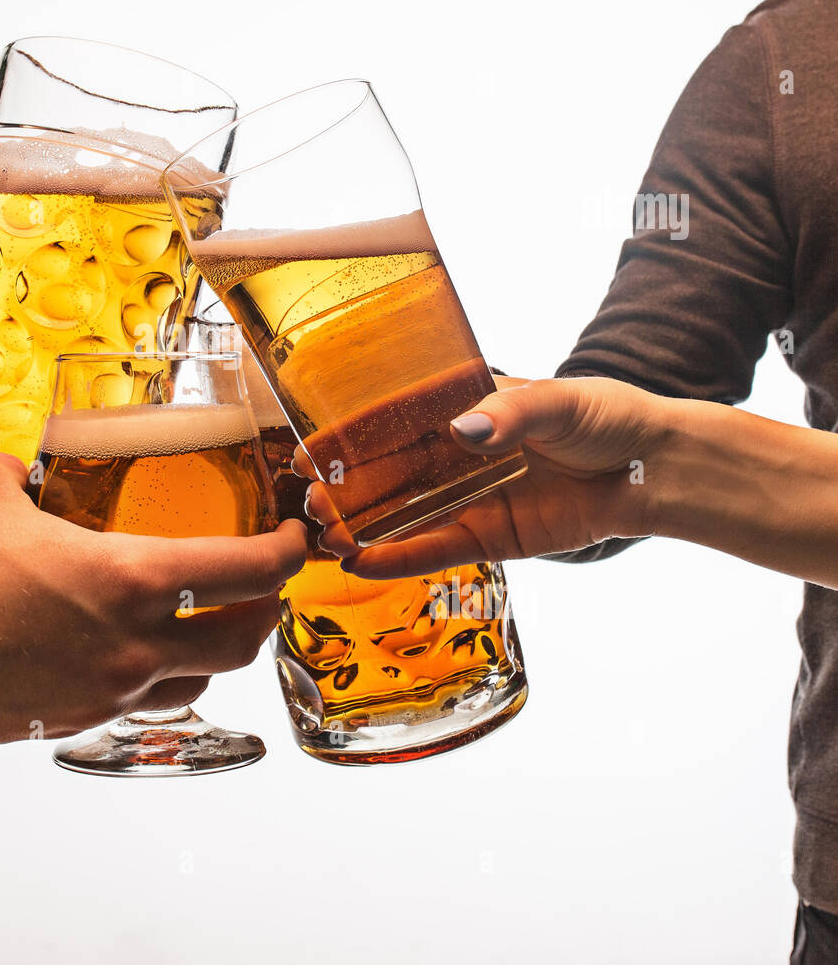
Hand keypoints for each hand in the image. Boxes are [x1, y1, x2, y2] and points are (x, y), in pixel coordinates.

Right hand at [0, 453, 310, 743]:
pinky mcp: (67, 723)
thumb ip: (18, 473)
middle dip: (263, 612)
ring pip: (194, 683)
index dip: (287, 553)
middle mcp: (133, 646)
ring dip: (211, 653)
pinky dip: (149, 679)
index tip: (297, 538)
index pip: (248, 571)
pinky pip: (134, 705)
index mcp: (131, 580)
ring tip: (201, 624)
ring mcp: (104, 693)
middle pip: (240, 642)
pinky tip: (124, 654)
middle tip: (262, 587)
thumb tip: (19, 472)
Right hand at [303, 375, 674, 577]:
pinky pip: (436, 549)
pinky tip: (361, 563)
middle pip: (388, 472)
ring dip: (363, 526)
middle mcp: (457, 453)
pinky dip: (399, 558)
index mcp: (464, 407)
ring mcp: (470, 497)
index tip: (308, 448)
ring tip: (324, 537)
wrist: (656, 467)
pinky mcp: (491, 536)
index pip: (394, 420)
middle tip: (308, 503)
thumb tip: (466, 430)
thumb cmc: (608, 416)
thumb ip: (511, 414)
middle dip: (345, 487)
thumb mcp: (560, 401)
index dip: (349, 435)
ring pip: (404, 514)